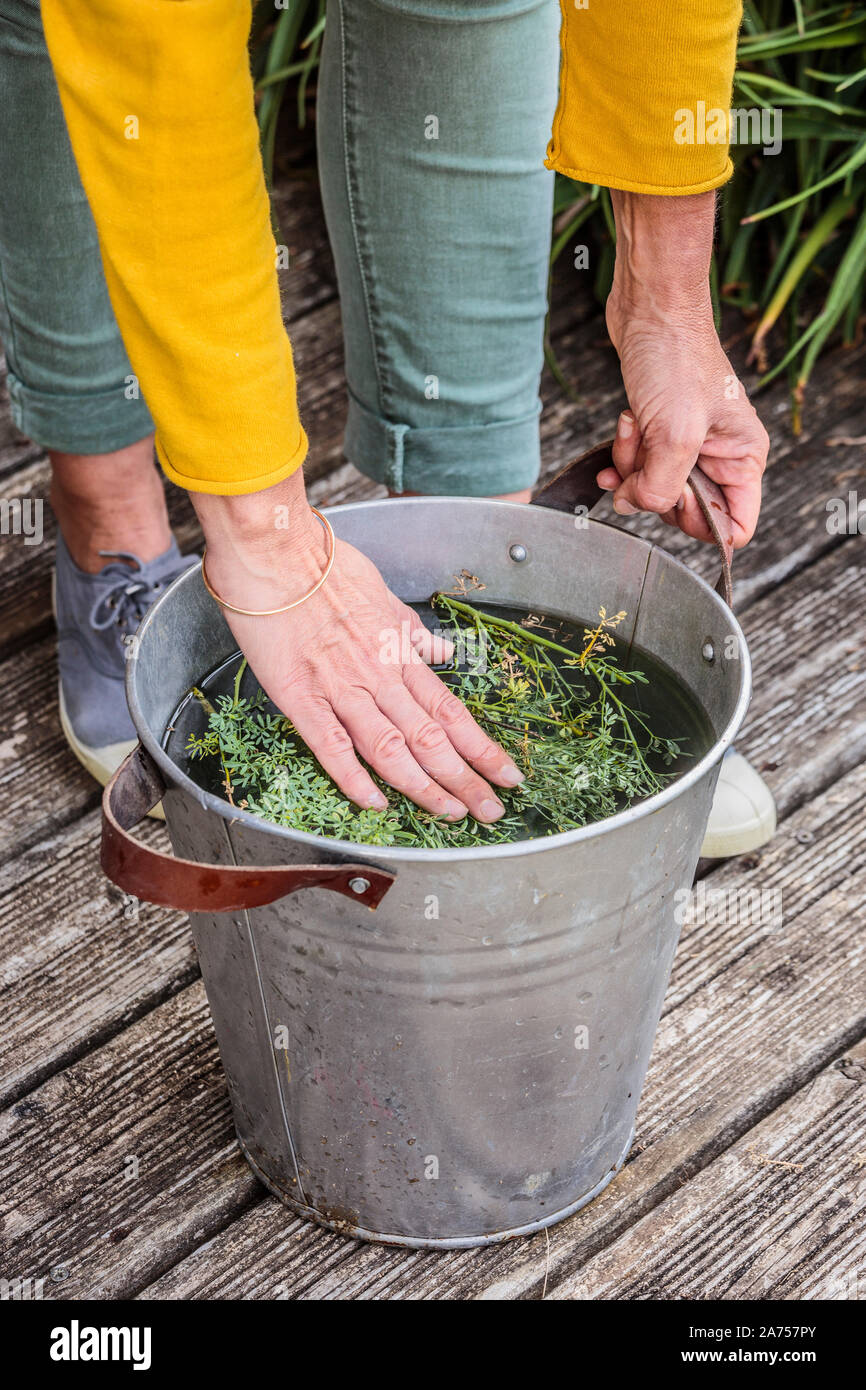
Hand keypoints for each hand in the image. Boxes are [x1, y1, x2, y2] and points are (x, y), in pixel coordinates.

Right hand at [192, 475, 522, 822]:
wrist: (276, 552)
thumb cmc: (325, 568)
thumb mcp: (384, 595)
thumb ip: (412, 633)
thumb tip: (442, 652)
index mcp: (400, 653)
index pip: (452, 711)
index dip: (483, 748)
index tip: (508, 774)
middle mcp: (380, 676)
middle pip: (432, 738)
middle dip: (466, 779)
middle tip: (491, 811)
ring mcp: (341, 688)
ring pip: (391, 748)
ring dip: (424, 786)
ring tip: (450, 814)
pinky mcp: (301, 696)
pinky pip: (332, 745)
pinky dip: (354, 778)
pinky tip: (375, 803)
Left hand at [600, 191, 768, 548]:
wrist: (651, 306)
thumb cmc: (676, 356)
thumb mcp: (674, 435)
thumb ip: (660, 487)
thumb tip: (636, 508)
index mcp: (743, 458)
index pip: (734, 525)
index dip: (699, 523)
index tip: (674, 501)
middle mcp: (721, 454)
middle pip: (686, 508)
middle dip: (653, 489)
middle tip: (643, 459)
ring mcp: (689, 443)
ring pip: (656, 487)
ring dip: (633, 467)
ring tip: (632, 429)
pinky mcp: (660, 431)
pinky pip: (639, 465)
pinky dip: (624, 454)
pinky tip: (624, 426)